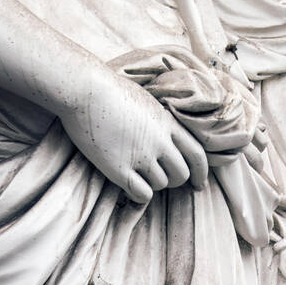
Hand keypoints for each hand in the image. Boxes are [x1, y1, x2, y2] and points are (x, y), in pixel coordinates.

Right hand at [59, 68, 208, 205]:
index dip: (201, 173)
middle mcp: (159, 141)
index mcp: (168, 123)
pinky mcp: (118, 168)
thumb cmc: (111, 90)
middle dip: (174, 180)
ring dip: (153, 184)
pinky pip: (141, 194)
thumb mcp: (147, 101)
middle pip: (181, 174)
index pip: (197, 154)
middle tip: (162, 177)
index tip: (198, 185)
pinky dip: (138, 194)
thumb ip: (161, 121)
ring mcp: (139, 155)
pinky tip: (129, 184)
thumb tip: (169, 137)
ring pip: (161, 185)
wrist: (84, 89)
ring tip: (138, 174)